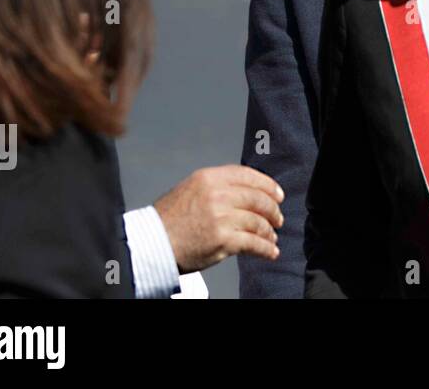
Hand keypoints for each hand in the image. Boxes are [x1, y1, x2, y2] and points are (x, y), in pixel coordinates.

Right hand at [153, 165, 284, 273]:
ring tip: (272, 237)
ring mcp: (221, 217)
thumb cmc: (169, 219)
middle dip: (272, 210)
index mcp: (209, 178)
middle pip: (258, 198)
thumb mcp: (190, 189)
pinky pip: (254, 243)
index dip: (267, 185)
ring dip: (269, 231)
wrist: (151, 244)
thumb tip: (247, 190)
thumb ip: (217, 186)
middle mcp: (217, 194)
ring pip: (258, 222)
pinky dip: (266, 248)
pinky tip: (271, 252)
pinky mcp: (223, 240)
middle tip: (278, 218)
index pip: (248, 175)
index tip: (277, 195)